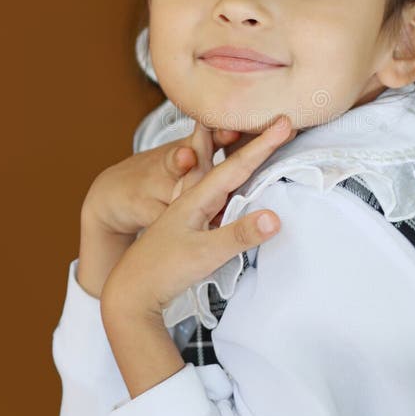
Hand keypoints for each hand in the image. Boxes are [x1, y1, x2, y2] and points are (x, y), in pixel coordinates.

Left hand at [100, 116, 296, 320]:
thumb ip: (238, 235)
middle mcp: (195, 198)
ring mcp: (194, 212)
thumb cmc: (161, 271)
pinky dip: (235, 183)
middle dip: (255, 142)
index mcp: (196, 197)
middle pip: (230, 163)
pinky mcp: (195, 226)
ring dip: (243, 158)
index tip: (284, 122)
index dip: (263, 144)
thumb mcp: (203, 254)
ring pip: (224, 177)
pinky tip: (240, 185)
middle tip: (278, 122)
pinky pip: (221, 195)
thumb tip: (274, 217)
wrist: (129, 293)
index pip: (237, 165)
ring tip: (261, 139)